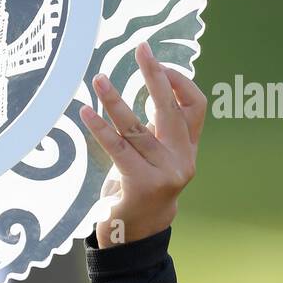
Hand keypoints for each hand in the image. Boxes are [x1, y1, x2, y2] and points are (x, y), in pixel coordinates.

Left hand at [79, 41, 206, 247]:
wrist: (137, 234)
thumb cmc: (140, 186)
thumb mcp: (156, 155)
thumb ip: (158, 127)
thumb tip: (154, 82)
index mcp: (188, 148)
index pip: (196, 106)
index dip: (179, 81)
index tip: (156, 62)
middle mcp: (183, 159)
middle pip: (170, 109)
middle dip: (155, 75)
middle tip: (141, 49)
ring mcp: (165, 173)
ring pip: (137, 128)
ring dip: (115, 100)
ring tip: (98, 78)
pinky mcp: (143, 184)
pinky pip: (119, 149)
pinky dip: (101, 128)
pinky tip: (86, 112)